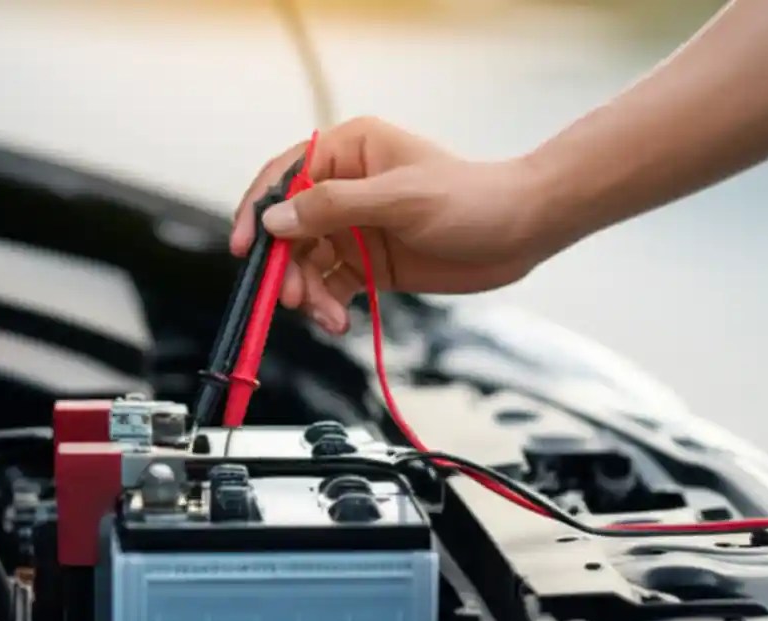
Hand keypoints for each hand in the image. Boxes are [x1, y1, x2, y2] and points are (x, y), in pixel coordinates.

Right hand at [230, 117, 556, 334]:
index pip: (284, 177)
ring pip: (305, 263)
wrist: (522, 232)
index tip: (245, 247)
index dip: (258, 211)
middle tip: (289, 297)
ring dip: (307, 292)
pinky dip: (327, 306)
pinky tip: (339, 321)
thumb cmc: (472, 199)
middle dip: (286, 266)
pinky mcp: (366, 262)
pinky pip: (330, 286)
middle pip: (289, 229)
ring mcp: (353, 227)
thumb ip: (334, 207)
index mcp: (348, 153)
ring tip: (325, 315)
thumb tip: (275, 220)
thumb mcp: (401, 199)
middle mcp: (343, 188)